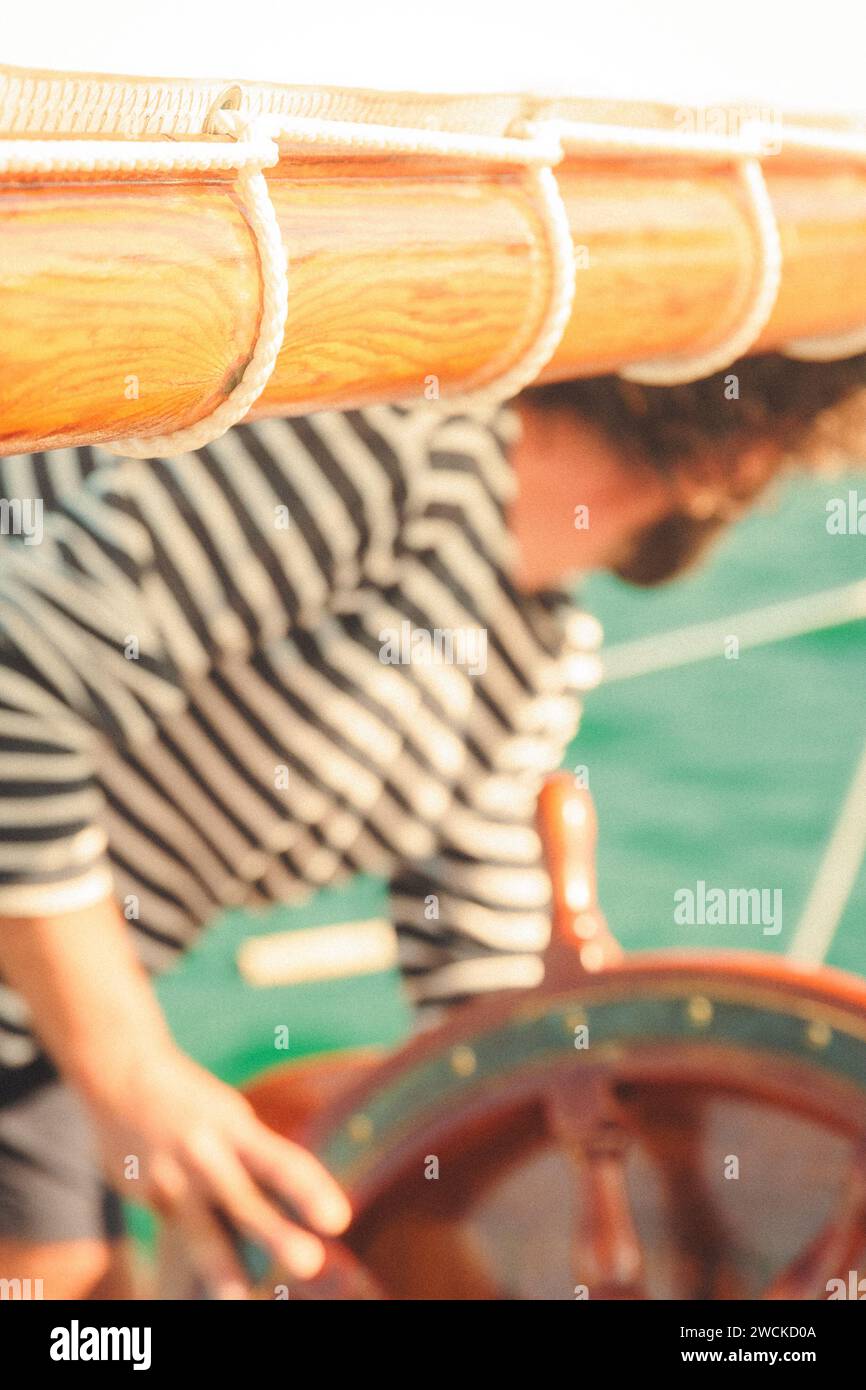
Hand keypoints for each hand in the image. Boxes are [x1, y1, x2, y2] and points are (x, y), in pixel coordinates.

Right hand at [86, 1044, 351, 1297]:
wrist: (120, 1071)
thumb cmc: (193, 1101)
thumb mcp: (229, 1115)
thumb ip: (255, 1154)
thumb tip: (297, 1198)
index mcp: (235, 1126)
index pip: (281, 1161)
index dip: (311, 1190)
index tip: (339, 1220)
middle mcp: (204, 1152)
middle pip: (244, 1199)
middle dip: (275, 1233)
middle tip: (311, 1261)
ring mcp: (170, 1178)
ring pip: (200, 1232)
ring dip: (222, 1269)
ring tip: (241, 1300)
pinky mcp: (143, 1195)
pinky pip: (175, 1237)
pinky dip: (193, 1267)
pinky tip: (218, 1289)